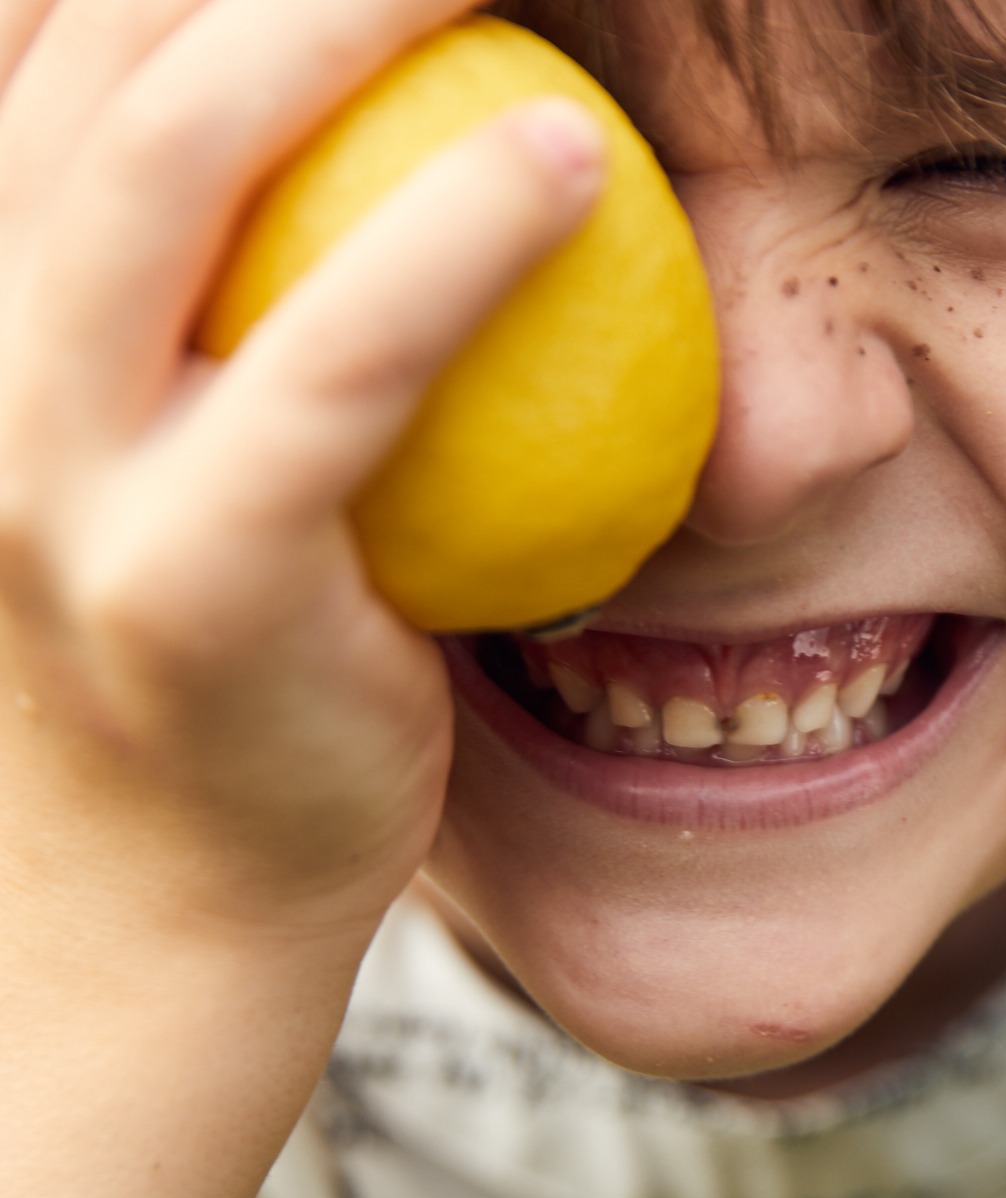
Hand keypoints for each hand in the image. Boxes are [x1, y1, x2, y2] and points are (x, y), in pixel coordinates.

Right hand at [0, 0, 604, 938]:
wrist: (150, 915)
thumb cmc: (202, 667)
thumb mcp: (161, 451)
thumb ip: (214, 299)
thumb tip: (355, 134)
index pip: (36, 45)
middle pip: (85, 50)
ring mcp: (39, 470)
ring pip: (167, 163)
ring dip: (338, 15)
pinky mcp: (183, 577)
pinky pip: (337, 368)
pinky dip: (456, 240)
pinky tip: (569, 159)